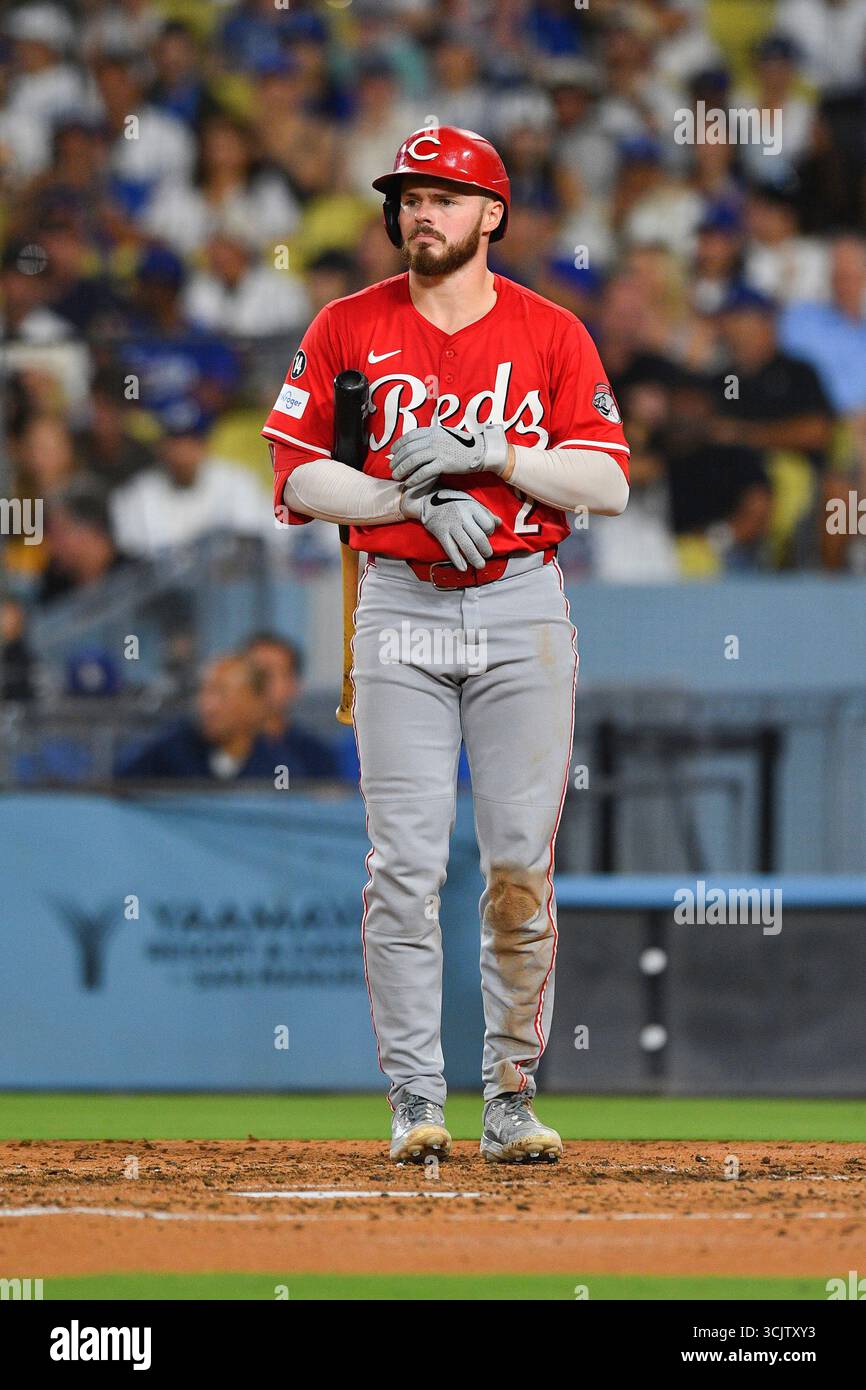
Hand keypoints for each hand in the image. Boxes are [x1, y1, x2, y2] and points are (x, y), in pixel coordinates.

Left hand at [390, 423, 508, 487]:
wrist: (481, 451)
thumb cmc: (464, 445)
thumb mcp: (446, 435)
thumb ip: (432, 438)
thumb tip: (417, 445)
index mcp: (433, 431)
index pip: (410, 436)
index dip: (398, 445)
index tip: (392, 452)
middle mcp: (433, 439)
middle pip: (408, 449)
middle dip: (397, 460)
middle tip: (392, 468)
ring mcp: (438, 451)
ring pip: (413, 460)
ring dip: (402, 469)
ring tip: (396, 476)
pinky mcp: (444, 463)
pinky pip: (424, 472)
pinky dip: (414, 478)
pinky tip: (409, 483)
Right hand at [400, 482, 500, 570]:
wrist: (428, 499)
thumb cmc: (453, 501)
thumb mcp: (471, 501)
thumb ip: (485, 513)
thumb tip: (499, 523)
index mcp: (472, 508)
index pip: (488, 525)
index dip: (490, 532)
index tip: (488, 535)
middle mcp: (463, 517)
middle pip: (479, 537)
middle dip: (486, 550)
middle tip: (487, 555)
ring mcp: (451, 526)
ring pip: (466, 545)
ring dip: (475, 558)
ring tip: (480, 565)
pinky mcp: (441, 533)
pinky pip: (450, 549)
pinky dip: (457, 560)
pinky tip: (463, 567)